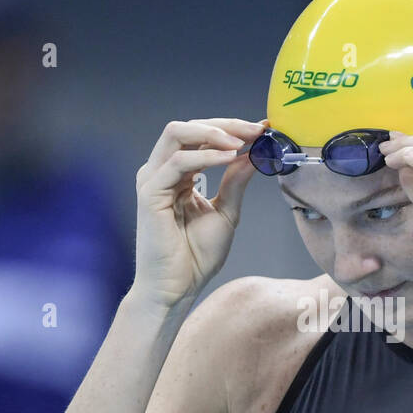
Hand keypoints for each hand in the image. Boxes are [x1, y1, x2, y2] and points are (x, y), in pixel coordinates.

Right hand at [132, 117, 266, 308]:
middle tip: (256, 130)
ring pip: (177, 133)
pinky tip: (230, 157)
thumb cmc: (196, 256)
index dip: (232, 129)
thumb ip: (236, 180)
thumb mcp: (227, 211)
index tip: (263, 129)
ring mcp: (153, 179)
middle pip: (188, 127)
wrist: (178, 287)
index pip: (201, 137)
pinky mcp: (150, 192)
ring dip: (214, 132)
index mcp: (178, 174)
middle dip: (225, 125)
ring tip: (243, 140)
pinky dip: (206, 155)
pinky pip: (178, 162)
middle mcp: (161, 171)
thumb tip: (255, 153)